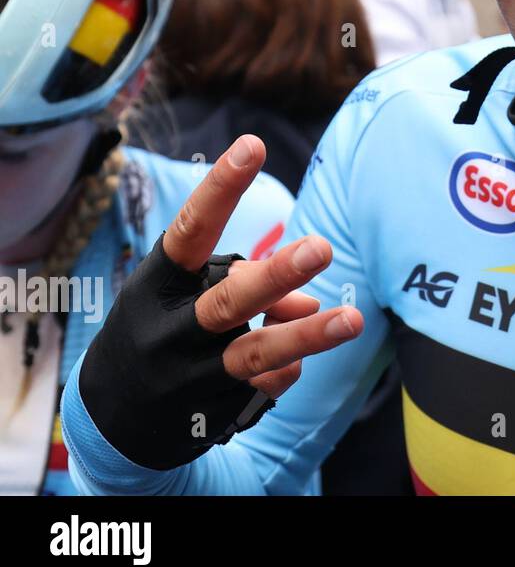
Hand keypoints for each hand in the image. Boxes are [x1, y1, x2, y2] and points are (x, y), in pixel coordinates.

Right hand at [169, 135, 362, 398]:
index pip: (189, 229)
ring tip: (353, 319)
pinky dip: (289, 367)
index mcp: (157, 284)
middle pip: (227, 302)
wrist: (110, 421)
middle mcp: (168, 330)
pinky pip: (268, 384)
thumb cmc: (160, 330)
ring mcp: (189, 375)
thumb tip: (306, 304)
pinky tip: (291, 359)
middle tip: (321, 248)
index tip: (253, 145)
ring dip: (309, 336)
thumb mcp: (181, 298)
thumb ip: (243, 284)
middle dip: (276, 276)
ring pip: (255, 354)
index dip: (221, 189)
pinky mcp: (212, 413)